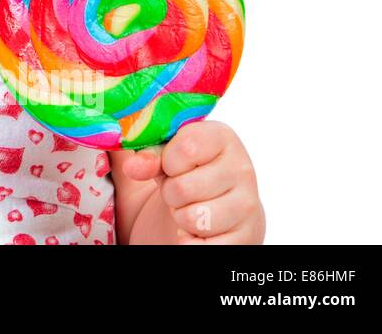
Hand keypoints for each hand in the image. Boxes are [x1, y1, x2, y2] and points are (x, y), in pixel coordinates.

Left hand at [113, 120, 263, 243]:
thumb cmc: (187, 176)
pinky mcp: (247, 236)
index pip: (186, 147)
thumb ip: (146, 155)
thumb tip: (133, 167)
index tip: (171, 164)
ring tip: (192, 207)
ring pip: (193, 218)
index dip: (167, 161)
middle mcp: (242, 168)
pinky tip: (199, 231)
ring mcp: (248, 205)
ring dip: (182, 217)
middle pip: (182, 187)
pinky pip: (204, 245)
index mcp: (221, 138)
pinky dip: (191, 242)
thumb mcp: (164, 158)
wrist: (217, 209)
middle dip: (171, 193)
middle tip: (180, 190)